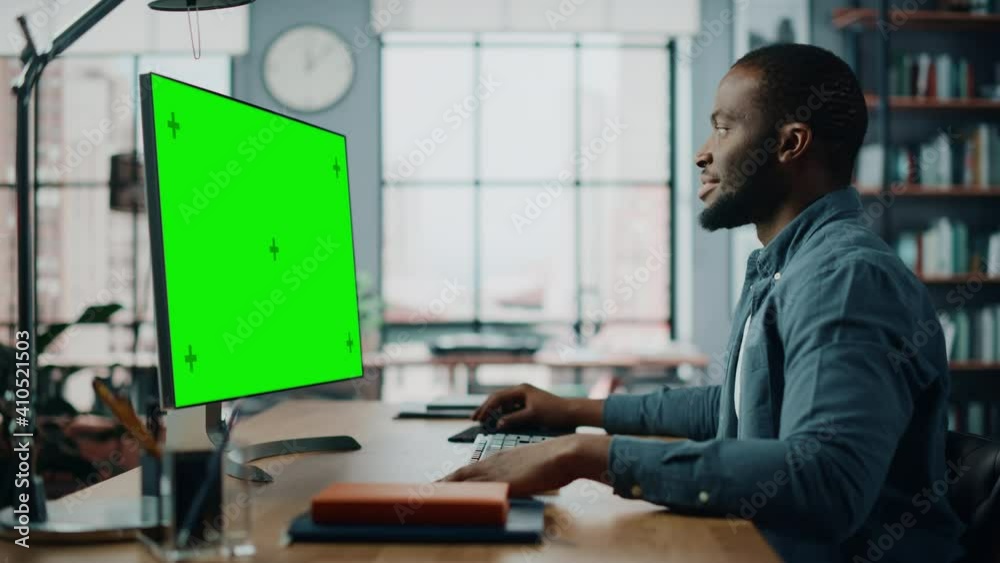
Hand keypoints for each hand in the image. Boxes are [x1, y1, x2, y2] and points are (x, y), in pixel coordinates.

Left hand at [442, 434, 610, 496]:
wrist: (563, 454)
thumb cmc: (553, 460)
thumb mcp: (531, 464)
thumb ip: (520, 472)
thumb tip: (519, 480)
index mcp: (499, 458)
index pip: (470, 468)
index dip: (455, 477)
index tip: (442, 483)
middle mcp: (494, 463)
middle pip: (461, 473)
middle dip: (444, 483)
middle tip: (427, 491)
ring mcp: (497, 472)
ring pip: (464, 480)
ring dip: (447, 489)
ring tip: (430, 497)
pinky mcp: (503, 483)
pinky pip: (476, 490)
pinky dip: (462, 495)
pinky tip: (453, 501)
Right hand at [472, 384, 601, 430]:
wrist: (572, 412)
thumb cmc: (554, 412)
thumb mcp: (532, 416)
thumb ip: (514, 419)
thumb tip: (498, 424)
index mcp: (521, 389)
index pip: (497, 397)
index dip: (485, 407)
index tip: (478, 418)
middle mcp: (521, 390)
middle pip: (497, 398)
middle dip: (485, 408)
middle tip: (474, 418)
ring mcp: (524, 397)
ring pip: (503, 403)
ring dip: (493, 411)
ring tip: (483, 421)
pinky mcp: (528, 404)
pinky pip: (511, 408)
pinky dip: (503, 414)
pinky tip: (498, 421)